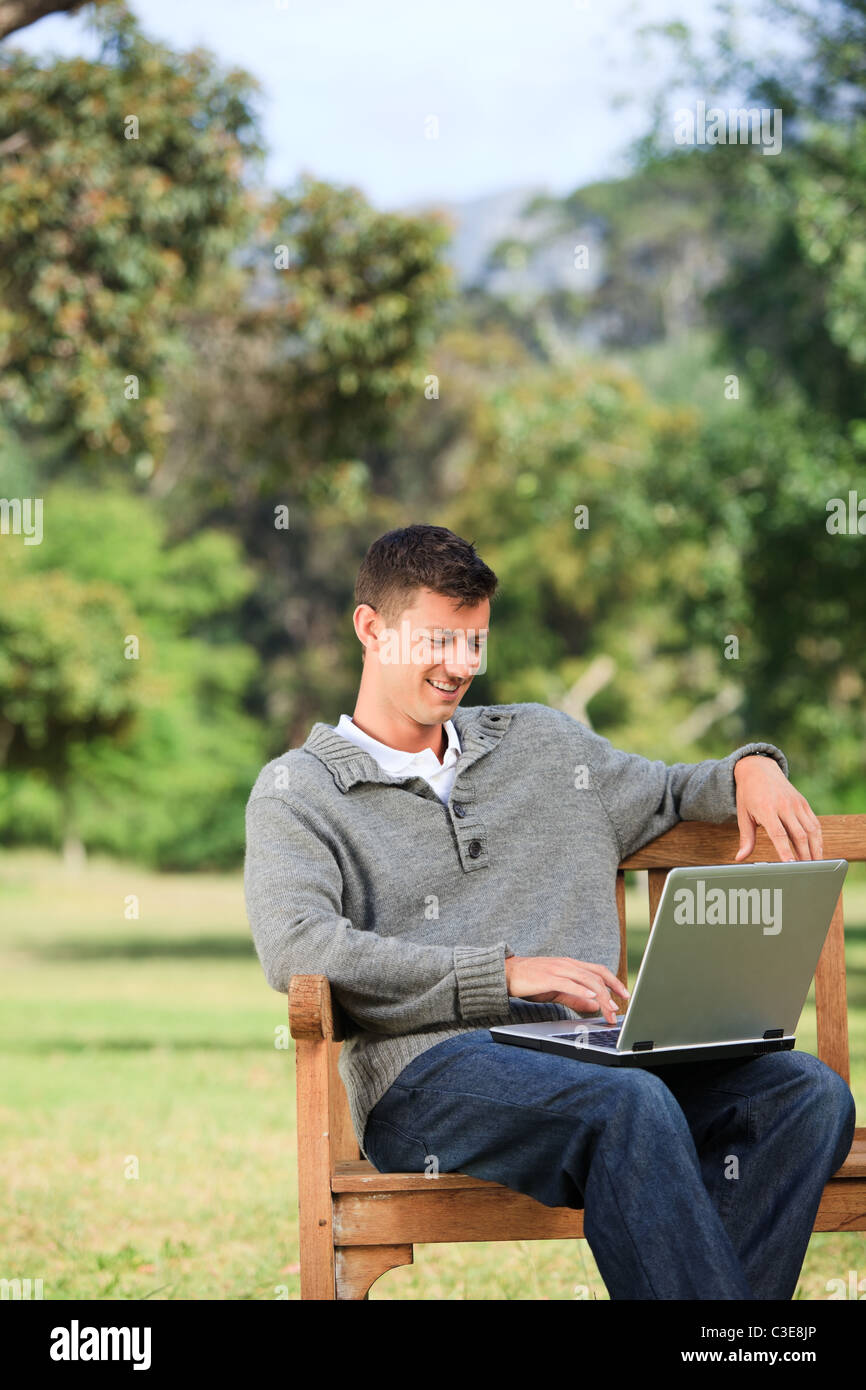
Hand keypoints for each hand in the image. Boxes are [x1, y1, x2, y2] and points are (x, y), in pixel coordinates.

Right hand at [505, 955, 628, 1024]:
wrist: (507, 973)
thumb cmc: (531, 981)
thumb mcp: (557, 990)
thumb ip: (576, 997)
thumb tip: (595, 1005)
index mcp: (571, 965)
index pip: (599, 971)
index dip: (614, 982)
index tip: (625, 995)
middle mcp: (568, 964)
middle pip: (597, 976)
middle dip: (611, 992)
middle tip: (619, 1008)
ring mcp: (558, 969)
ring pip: (587, 980)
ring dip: (602, 995)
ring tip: (610, 1008)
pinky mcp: (548, 977)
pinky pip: (569, 983)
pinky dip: (582, 990)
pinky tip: (592, 997)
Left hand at [733, 756, 822, 862]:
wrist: (758, 769)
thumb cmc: (748, 795)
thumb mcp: (743, 815)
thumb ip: (746, 838)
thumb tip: (740, 857)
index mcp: (766, 809)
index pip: (779, 834)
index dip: (786, 851)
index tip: (791, 865)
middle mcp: (784, 806)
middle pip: (798, 835)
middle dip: (804, 855)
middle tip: (807, 872)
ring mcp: (796, 804)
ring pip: (811, 830)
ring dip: (815, 849)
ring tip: (816, 866)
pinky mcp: (804, 803)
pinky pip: (815, 823)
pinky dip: (818, 838)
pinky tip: (818, 851)